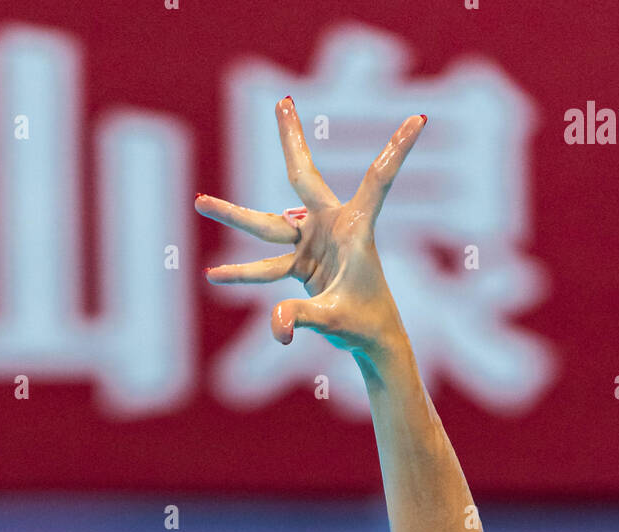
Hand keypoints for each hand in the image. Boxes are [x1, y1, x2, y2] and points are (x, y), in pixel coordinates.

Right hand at [195, 97, 425, 363]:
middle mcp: (333, 227)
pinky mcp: (302, 262)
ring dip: (233, 216)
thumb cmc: (366, 325)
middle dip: (290, 139)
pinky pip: (266, 265)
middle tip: (281, 101)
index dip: (397, 150)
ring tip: (199, 203)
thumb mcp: (333, 321)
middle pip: (303, 177)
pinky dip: (241, 274)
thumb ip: (301, 318)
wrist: (372, 342)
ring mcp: (314, 243)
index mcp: (356, 229)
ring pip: (267, 225)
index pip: (378, 180)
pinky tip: (214, 275)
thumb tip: (276, 327)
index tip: (419, 119)